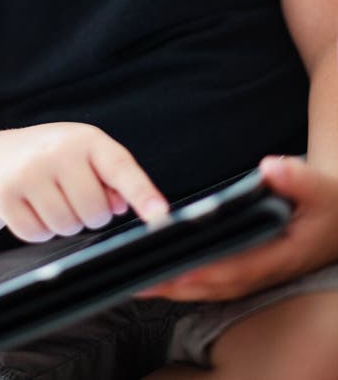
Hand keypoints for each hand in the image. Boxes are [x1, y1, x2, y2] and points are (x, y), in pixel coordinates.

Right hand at [0, 122, 167, 241]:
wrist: (4, 153)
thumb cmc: (60, 158)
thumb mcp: (90, 156)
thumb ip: (115, 180)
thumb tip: (121, 205)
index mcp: (88, 140)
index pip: (121, 169)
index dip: (142, 194)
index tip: (160, 215)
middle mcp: (58, 151)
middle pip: (94, 212)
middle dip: (91, 215)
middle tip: (76, 196)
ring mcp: (28, 171)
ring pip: (65, 226)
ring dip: (65, 223)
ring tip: (54, 199)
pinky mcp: (5, 193)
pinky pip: (36, 234)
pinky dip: (39, 231)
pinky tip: (34, 208)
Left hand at [134, 156, 337, 301]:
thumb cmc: (329, 201)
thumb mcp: (320, 187)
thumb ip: (297, 178)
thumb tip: (270, 169)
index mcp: (283, 255)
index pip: (237, 267)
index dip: (204, 270)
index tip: (172, 267)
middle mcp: (267, 271)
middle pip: (216, 285)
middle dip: (176, 286)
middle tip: (137, 281)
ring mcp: (259, 273)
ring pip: (213, 288)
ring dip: (177, 286)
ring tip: (139, 280)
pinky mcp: (252, 268)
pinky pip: (216, 279)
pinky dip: (190, 279)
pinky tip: (163, 271)